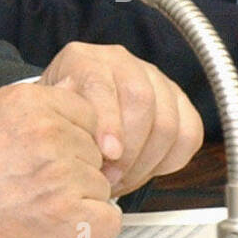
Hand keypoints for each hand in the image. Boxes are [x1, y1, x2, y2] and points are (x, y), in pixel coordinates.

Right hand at [0, 81, 119, 237]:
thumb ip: (32, 102)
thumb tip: (72, 88)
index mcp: (30, 102)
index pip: (86, 113)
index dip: (73, 137)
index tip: (53, 155)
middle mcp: (51, 132)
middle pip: (94, 151)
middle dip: (75, 169)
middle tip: (36, 185)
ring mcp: (61, 174)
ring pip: (100, 186)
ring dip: (78, 200)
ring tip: (37, 207)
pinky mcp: (65, 217)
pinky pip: (108, 221)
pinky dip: (91, 228)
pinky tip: (62, 227)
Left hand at [40, 42, 202, 194]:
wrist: (77, 111)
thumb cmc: (62, 115)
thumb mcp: (48, 111)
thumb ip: (59, 113)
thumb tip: (74, 116)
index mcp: (83, 59)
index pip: (101, 85)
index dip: (108, 121)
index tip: (108, 153)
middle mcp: (120, 62)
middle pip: (141, 101)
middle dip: (129, 149)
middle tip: (111, 177)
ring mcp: (153, 78)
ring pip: (167, 121)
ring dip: (147, 160)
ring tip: (123, 178)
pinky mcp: (178, 100)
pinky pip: (189, 133)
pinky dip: (171, 159)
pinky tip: (147, 168)